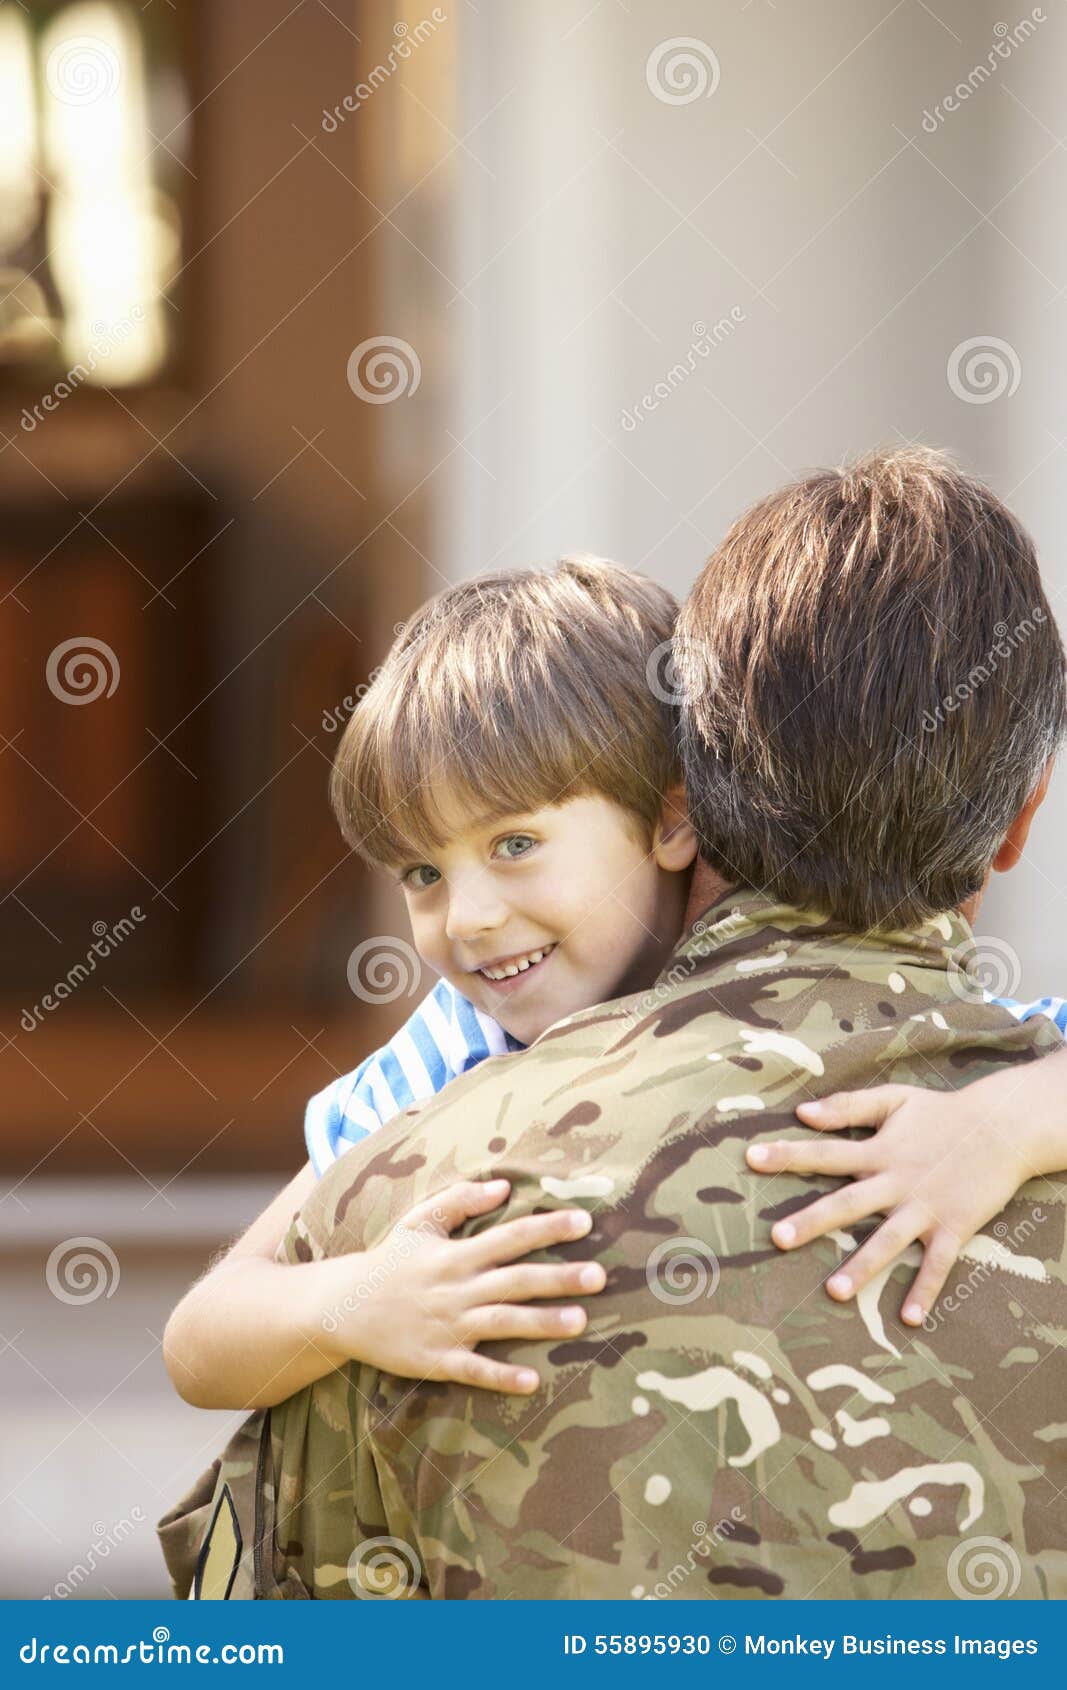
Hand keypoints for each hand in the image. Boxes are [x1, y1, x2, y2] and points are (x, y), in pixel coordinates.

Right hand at [311, 1178, 605, 1392]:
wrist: (343, 1308)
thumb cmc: (390, 1261)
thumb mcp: (418, 1221)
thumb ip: (459, 1200)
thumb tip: (503, 1187)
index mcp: (456, 1253)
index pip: (510, 1236)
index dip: (547, 1228)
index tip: (585, 1221)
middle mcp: (457, 1288)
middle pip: (515, 1280)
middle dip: (558, 1278)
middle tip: (600, 1276)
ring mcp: (448, 1326)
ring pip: (502, 1323)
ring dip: (541, 1323)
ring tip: (581, 1322)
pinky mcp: (437, 1359)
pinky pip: (473, 1370)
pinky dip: (501, 1377)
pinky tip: (531, 1382)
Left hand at [745, 1085, 1030, 1325]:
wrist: (1002, 1128)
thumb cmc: (942, 1112)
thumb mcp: (894, 1100)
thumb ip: (849, 1106)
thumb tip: (802, 1112)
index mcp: (878, 1150)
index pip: (825, 1152)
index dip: (787, 1154)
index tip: (751, 1157)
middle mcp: (896, 1181)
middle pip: (848, 1203)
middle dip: (813, 1220)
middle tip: (778, 1238)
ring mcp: (925, 1207)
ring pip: (889, 1241)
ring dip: (862, 1266)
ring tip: (834, 1292)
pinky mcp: (954, 1227)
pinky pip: (938, 1265)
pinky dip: (925, 1290)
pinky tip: (908, 1318)